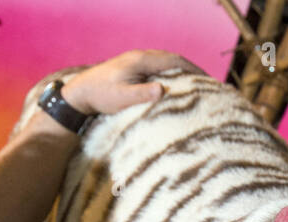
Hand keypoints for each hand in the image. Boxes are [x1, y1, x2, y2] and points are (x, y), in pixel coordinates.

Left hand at [60, 49, 204, 114]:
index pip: (173, 60)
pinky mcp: (132, 67)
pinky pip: (157, 66)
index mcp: (140, 61)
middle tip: (206, 82)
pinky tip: (173, 84)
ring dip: (180, 70)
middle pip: (171, 58)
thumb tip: (162, 89)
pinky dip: (169, 73)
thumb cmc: (100, 96)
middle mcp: (139, 56)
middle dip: (190, 68)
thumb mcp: (121, 98)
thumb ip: (142, 94)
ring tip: (194, 84)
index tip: (207, 79)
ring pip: (164, 62)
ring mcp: (135, 60)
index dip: (193, 68)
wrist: (80, 92)